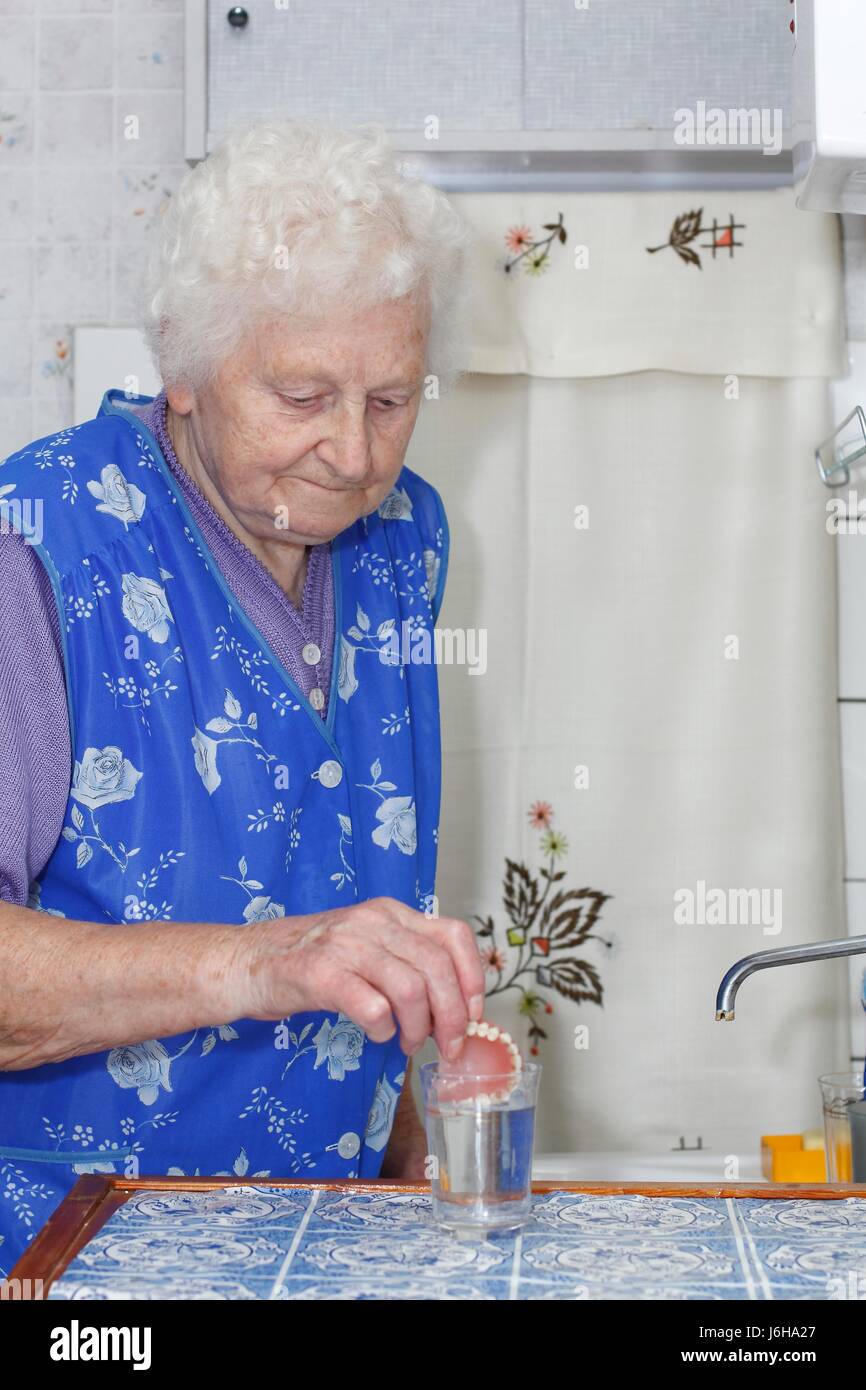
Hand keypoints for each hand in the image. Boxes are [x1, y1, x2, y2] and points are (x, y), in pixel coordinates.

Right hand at [235, 896, 485, 1059]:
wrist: (247, 961)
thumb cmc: (312, 961)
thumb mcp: (367, 946)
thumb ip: (406, 962)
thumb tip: (456, 1007)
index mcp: (391, 913)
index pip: (454, 935)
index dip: (473, 978)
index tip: (473, 1014)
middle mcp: (373, 921)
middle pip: (437, 969)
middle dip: (453, 1017)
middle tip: (448, 1047)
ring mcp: (345, 945)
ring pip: (411, 989)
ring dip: (419, 1028)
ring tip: (407, 1044)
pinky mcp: (319, 974)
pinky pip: (372, 1007)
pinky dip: (383, 1030)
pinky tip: (377, 1035)